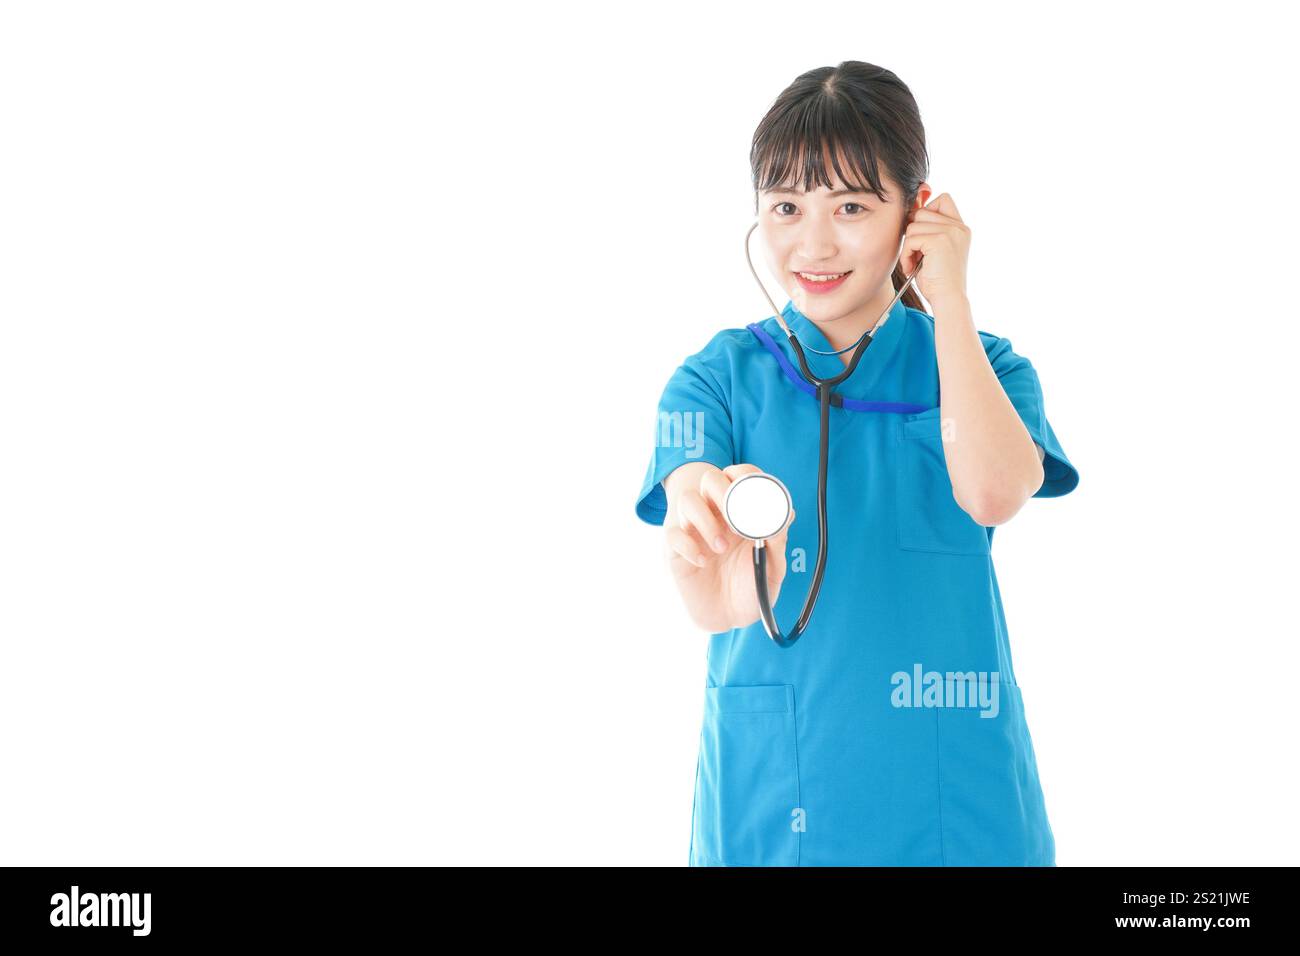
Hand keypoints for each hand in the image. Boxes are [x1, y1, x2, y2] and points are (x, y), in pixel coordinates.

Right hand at [664, 463, 795, 632]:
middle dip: (723, 493)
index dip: (745, 476)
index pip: (739, 476)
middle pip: (710, 479)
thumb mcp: (773, 566)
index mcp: (741, 512)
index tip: (755, 498)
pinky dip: (688, 545)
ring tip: (720, 547)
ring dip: (705, 519)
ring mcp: (694, 530)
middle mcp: (716, 515)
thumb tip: (787, 513)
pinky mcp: (676, 550)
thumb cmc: (752, 586)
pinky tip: (702, 561)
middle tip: (736, 521)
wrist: (731, 617)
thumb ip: (778, 540)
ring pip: (688, 500)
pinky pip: (673, 534)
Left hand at [899, 192, 969, 305]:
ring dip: (908, 247)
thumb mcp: (934, 249)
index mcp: (961, 227)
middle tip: (917, 254)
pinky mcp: (940, 240)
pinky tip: (913, 268)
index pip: (942, 199)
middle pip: (922, 212)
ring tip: (915, 263)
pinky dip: (906, 255)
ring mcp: (951, 232)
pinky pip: (911, 239)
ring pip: (913, 225)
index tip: (921, 234)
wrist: (948, 299)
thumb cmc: (938, 280)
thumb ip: (928, 229)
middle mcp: (959, 227)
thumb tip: (910, 209)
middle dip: (913, 234)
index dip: (927, 210)